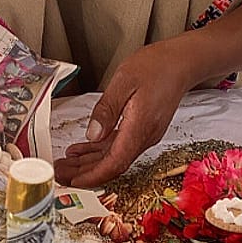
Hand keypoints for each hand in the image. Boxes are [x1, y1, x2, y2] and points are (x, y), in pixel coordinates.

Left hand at [54, 39, 193, 187]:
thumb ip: (106, 109)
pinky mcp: (144, 129)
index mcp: (140, 127)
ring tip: (67, 163)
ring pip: (115, 157)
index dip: (92, 176)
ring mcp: (146, 134)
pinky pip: (120, 146)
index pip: (114, 163)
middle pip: (113, 165)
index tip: (72, 180)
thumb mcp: (124, 81)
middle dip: (85, 172)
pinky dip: (100, 150)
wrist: (181, 63)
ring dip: (90, 162)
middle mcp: (145, 136)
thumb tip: (92, 135)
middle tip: (60, 173)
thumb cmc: (156, 67)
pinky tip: (85, 148)